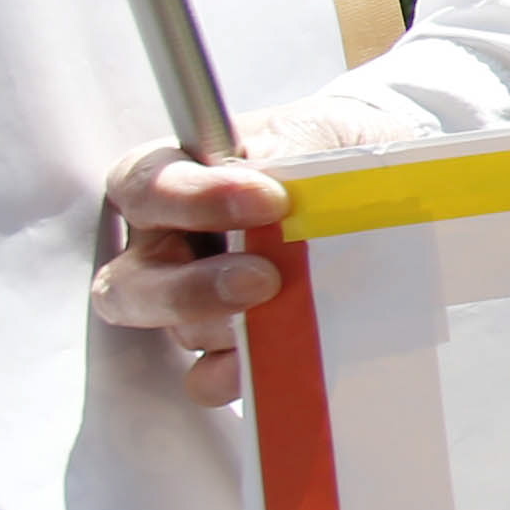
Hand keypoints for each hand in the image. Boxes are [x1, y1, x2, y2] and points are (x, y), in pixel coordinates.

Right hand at [96, 100, 389, 407]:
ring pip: (177, 332)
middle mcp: (166, 247)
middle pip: (131, 284)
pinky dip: (241, 374)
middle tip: (265, 279)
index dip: (192, 199)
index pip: (144, 187)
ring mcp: (192, 302)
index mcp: (173, 181)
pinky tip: (281, 361)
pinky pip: (210, 376)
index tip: (268, 199)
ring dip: (232, 330)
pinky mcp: (228, 346)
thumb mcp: (313, 133)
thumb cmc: (323, 153)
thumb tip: (276, 178)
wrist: (377, 190)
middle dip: (194, 289)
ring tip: (291, 313)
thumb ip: (288, 149)